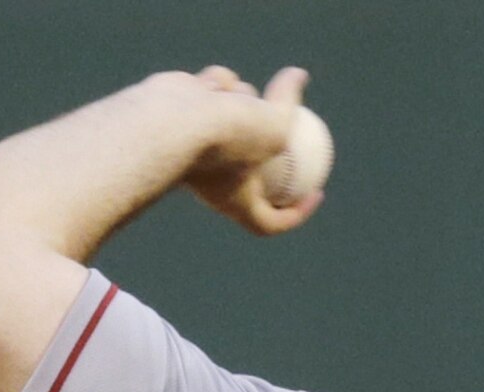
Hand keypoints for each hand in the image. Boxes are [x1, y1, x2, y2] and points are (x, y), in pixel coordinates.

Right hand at [179, 66, 322, 236]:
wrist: (167, 122)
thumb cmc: (225, 136)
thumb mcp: (275, 123)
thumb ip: (289, 101)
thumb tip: (297, 76)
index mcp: (235, 199)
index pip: (267, 221)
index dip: (296, 214)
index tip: (316, 191)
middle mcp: (214, 177)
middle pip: (255, 159)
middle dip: (271, 134)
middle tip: (290, 113)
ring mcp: (197, 144)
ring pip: (239, 108)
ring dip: (244, 97)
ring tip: (230, 98)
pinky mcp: (184, 114)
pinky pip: (216, 89)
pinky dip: (218, 84)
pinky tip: (209, 85)